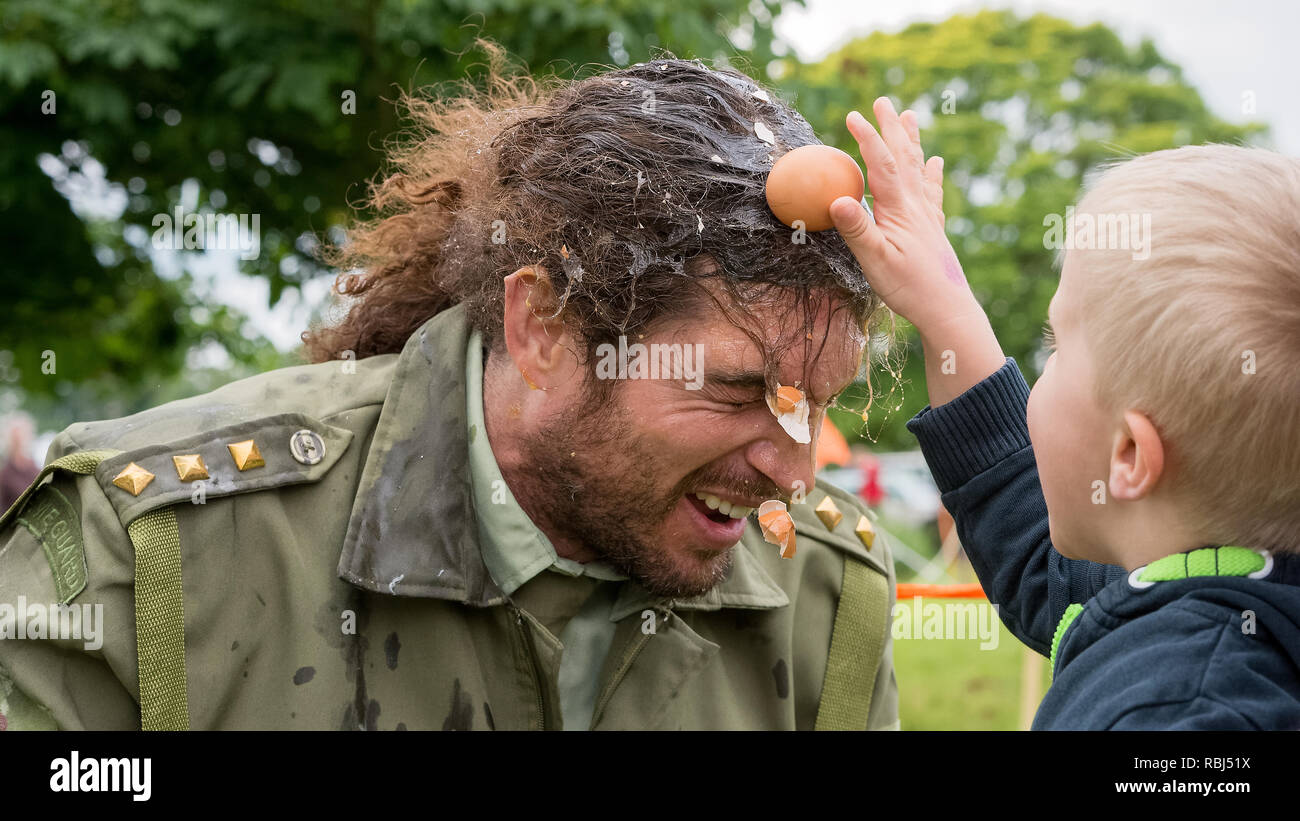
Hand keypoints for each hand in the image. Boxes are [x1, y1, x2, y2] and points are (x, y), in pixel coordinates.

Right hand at [830, 97, 975, 333]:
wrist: (947, 309)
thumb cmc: (908, 288)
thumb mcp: (875, 261)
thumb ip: (857, 229)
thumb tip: (837, 199)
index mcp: (899, 209)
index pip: (880, 164)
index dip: (867, 138)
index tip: (852, 115)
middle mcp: (915, 205)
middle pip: (902, 157)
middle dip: (891, 128)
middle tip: (883, 101)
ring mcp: (927, 215)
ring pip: (918, 168)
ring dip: (912, 141)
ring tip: (911, 115)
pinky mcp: (933, 228)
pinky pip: (932, 192)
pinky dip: (932, 173)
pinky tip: (936, 163)